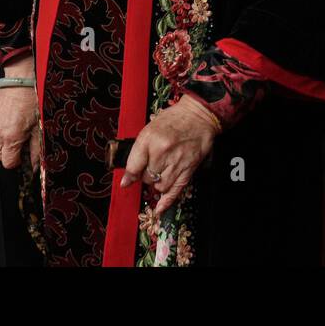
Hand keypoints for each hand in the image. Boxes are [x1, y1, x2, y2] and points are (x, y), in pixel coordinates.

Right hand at [0, 55, 37, 169]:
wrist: (21, 80)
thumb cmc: (32, 101)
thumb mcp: (39, 127)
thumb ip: (37, 150)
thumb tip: (35, 166)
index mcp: (11, 137)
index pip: (8, 163)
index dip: (18, 162)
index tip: (25, 155)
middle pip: (0, 155)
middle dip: (11, 152)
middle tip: (22, 141)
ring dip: (5, 141)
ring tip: (17, 128)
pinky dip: (1, 129)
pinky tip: (11, 119)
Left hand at [120, 95, 217, 212]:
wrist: (198, 116)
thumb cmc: (173, 120)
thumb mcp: (151, 128)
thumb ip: (139, 148)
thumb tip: (130, 171)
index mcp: (149, 138)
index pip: (134, 165)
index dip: (129, 177)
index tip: (126, 183)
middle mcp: (162, 151)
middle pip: (147, 178)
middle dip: (146, 176)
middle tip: (150, 169)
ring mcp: (176, 162)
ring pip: (159, 186)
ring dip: (157, 184)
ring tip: (160, 175)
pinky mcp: (188, 169)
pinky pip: (175, 190)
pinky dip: (167, 201)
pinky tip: (160, 208)